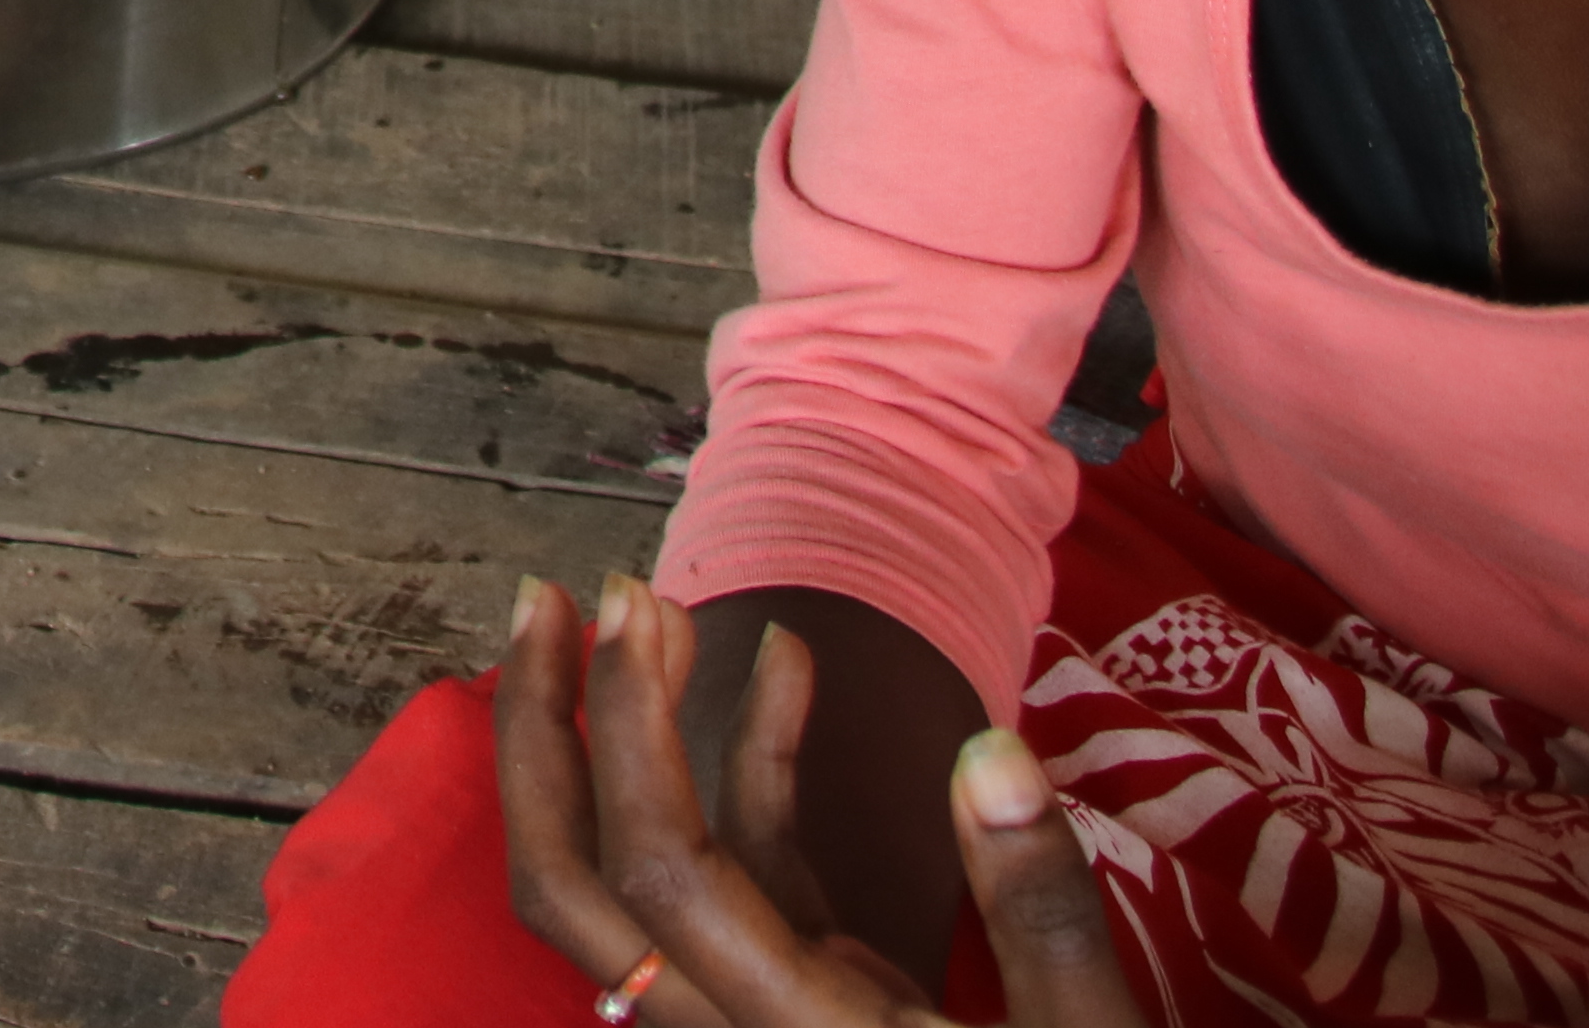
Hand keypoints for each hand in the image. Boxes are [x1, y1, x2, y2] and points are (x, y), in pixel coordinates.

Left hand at [497, 575, 1138, 1027]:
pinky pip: (740, 878)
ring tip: (644, 605)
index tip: (636, 609)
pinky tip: (793, 664)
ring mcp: (767, 1007)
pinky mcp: (807, 989)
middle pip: (576, 889)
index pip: (665, 875)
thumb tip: (988, 751)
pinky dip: (751, 773)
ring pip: (633, 883)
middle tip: (548, 601)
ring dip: (624, 743)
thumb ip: (1046, 914)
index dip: (630, 732)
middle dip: (542, 740)